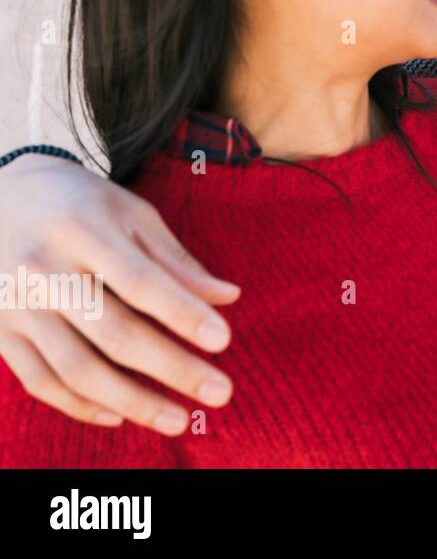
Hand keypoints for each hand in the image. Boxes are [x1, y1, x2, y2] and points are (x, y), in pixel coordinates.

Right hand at [0, 153, 240, 434]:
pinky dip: (80, 405)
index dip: (182, 314)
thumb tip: (228, 298)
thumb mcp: (129, 214)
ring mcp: (15, 306)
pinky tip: (120, 415)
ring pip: (76, 369)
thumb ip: (175, 260)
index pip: (139, 281)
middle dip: (171, 368)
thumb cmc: (78, 204)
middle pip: (113, 333)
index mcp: (82, 230)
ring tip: (177, 420)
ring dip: (132, 401)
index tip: (223, 340)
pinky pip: (39, 381)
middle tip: (219, 393)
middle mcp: (43, 270)